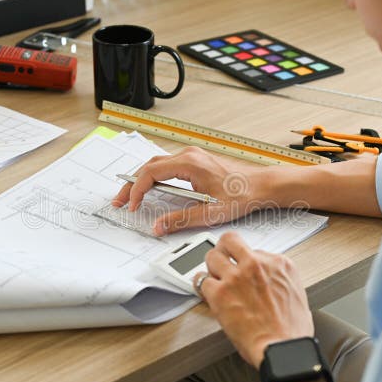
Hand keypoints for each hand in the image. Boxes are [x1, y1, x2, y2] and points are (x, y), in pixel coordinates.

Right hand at [112, 147, 266, 235]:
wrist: (262, 185)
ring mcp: (192, 156)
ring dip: (141, 179)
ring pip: (156, 164)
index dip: (136, 190)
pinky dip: (153, 177)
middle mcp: (189, 155)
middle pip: (149, 166)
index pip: (151, 173)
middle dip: (131, 184)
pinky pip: (167, 165)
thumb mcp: (210, 213)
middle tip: (119, 201)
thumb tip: (158, 226)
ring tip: (129, 196)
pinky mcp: (196, 161)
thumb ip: (181, 220)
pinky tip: (150, 189)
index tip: (130, 205)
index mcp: (190, 163)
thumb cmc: (242, 194)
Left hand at [195, 232, 314, 368]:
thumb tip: (269, 279)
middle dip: (223, 250)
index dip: (246, 261)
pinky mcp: (220, 293)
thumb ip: (279, 279)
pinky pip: (202, 281)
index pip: (254, 249)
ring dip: (211, 268)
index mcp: (279, 264)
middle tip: (221, 260)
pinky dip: (202, 288)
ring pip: (212, 256)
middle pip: (230, 240)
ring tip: (214, 278)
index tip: (242, 268)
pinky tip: (207, 294)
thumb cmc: (292, 331)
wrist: (283, 349)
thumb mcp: (296, 293)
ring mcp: (237, 277)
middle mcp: (257, 265)